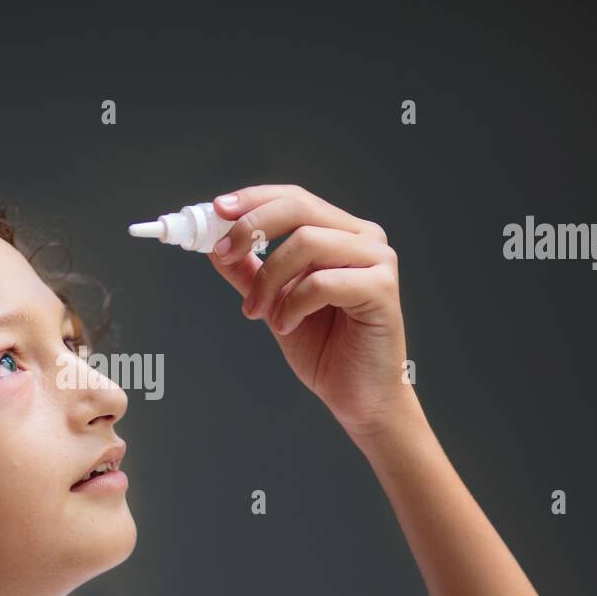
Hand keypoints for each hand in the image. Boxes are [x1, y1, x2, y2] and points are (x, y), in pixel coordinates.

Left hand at [206, 184, 416, 438]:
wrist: (357, 396)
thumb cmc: (325, 349)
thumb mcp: (274, 303)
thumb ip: (251, 273)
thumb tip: (214, 247)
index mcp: (340, 233)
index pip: (293, 199)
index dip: (253, 200)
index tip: (217, 211)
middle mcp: (363, 238)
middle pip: (299, 208)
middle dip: (251, 227)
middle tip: (222, 254)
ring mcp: (377, 261)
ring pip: (307, 243)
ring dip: (269, 279)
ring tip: (258, 312)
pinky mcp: (382, 289)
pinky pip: (322, 282)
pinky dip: (293, 304)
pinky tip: (287, 325)